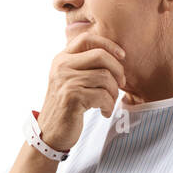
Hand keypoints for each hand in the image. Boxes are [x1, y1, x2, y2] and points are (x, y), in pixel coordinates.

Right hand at [34, 32, 126, 149]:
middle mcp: (61, 66)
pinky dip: (109, 106)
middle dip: (118, 71)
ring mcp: (65, 80)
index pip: (87, 39)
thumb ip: (85, 66)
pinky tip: (104, 112)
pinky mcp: (72, 96)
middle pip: (101, 55)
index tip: (122, 57)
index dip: (109, 44)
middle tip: (121, 85)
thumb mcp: (71, 80)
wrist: (51, 132)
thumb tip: (117, 56)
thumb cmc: (67, 106)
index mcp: (61, 59)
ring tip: (109, 103)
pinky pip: (103, 95)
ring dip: (114, 93)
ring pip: (105, 77)